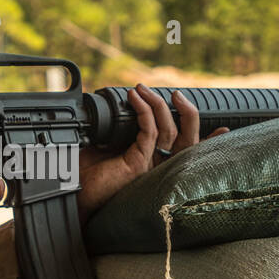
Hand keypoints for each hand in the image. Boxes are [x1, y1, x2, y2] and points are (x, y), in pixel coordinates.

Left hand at [76, 85, 226, 220]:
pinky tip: (134, 99)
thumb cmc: (89, 170)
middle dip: (187, 112)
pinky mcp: (138, 164)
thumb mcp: (110, 143)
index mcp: (156, 161)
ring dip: (158, 104)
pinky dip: (143, 111)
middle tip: (176, 94)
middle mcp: (158, 164)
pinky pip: (149, 132)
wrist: (74, 189)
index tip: (205, 116)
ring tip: (143, 89)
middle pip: (188, 138)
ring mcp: (150, 165)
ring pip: (169, 130)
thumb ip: (123, 127)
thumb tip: (126, 103)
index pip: (185, 144)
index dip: (201, 132)